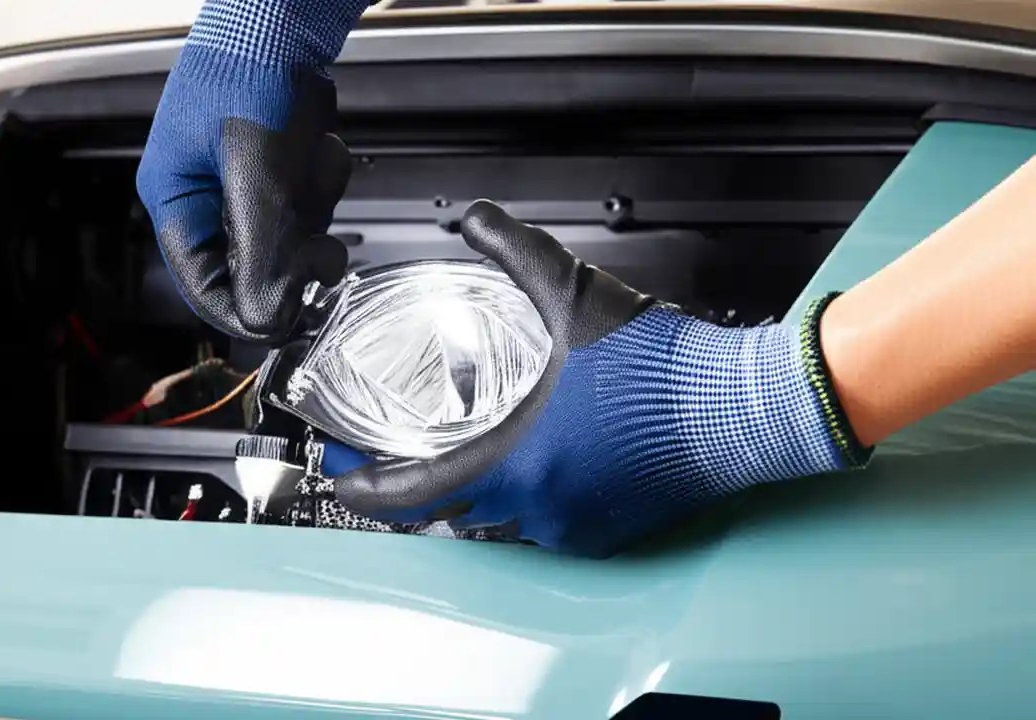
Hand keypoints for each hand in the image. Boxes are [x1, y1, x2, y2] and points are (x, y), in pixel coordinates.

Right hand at [136, 0, 370, 341]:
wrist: (286, 16)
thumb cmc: (253, 75)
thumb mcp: (259, 177)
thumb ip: (261, 254)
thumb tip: (266, 320)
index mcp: (175, 200)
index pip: (203, 288)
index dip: (247, 312)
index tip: (289, 322)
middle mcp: (203, 196)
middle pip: (252, 266)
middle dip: (291, 247)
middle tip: (318, 245)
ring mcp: (241, 180)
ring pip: (286, 236)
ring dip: (311, 206)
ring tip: (310, 163)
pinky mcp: (276, 166)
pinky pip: (306, 203)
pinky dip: (321, 181)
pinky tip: (317, 148)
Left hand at [331, 201, 871, 557]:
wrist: (739, 408)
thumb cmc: (658, 365)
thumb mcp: (572, 295)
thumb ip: (513, 251)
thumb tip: (473, 219)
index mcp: (516, 460)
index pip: (413, 495)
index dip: (368, 489)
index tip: (343, 478)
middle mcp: (538, 506)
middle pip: (449, 515)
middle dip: (418, 492)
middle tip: (397, 462)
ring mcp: (573, 527)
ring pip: (498, 525)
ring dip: (474, 498)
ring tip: (462, 460)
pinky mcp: (607, 534)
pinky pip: (546, 530)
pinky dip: (528, 506)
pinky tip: (534, 472)